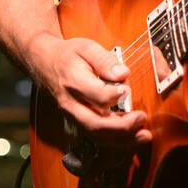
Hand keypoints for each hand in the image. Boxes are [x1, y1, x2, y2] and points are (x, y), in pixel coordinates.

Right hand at [29, 34, 153, 144]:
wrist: (44, 63)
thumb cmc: (67, 55)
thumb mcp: (86, 47)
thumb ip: (105, 60)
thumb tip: (123, 74)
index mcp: (73, 81)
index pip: (96, 95)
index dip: (115, 95)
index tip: (127, 89)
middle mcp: (71, 103)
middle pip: (95, 124)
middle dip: (122, 127)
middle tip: (141, 118)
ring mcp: (73, 115)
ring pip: (95, 135)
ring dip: (121, 140)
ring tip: (143, 135)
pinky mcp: (77, 121)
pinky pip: (95, 137)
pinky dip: (115, 141)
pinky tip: (132, 136)